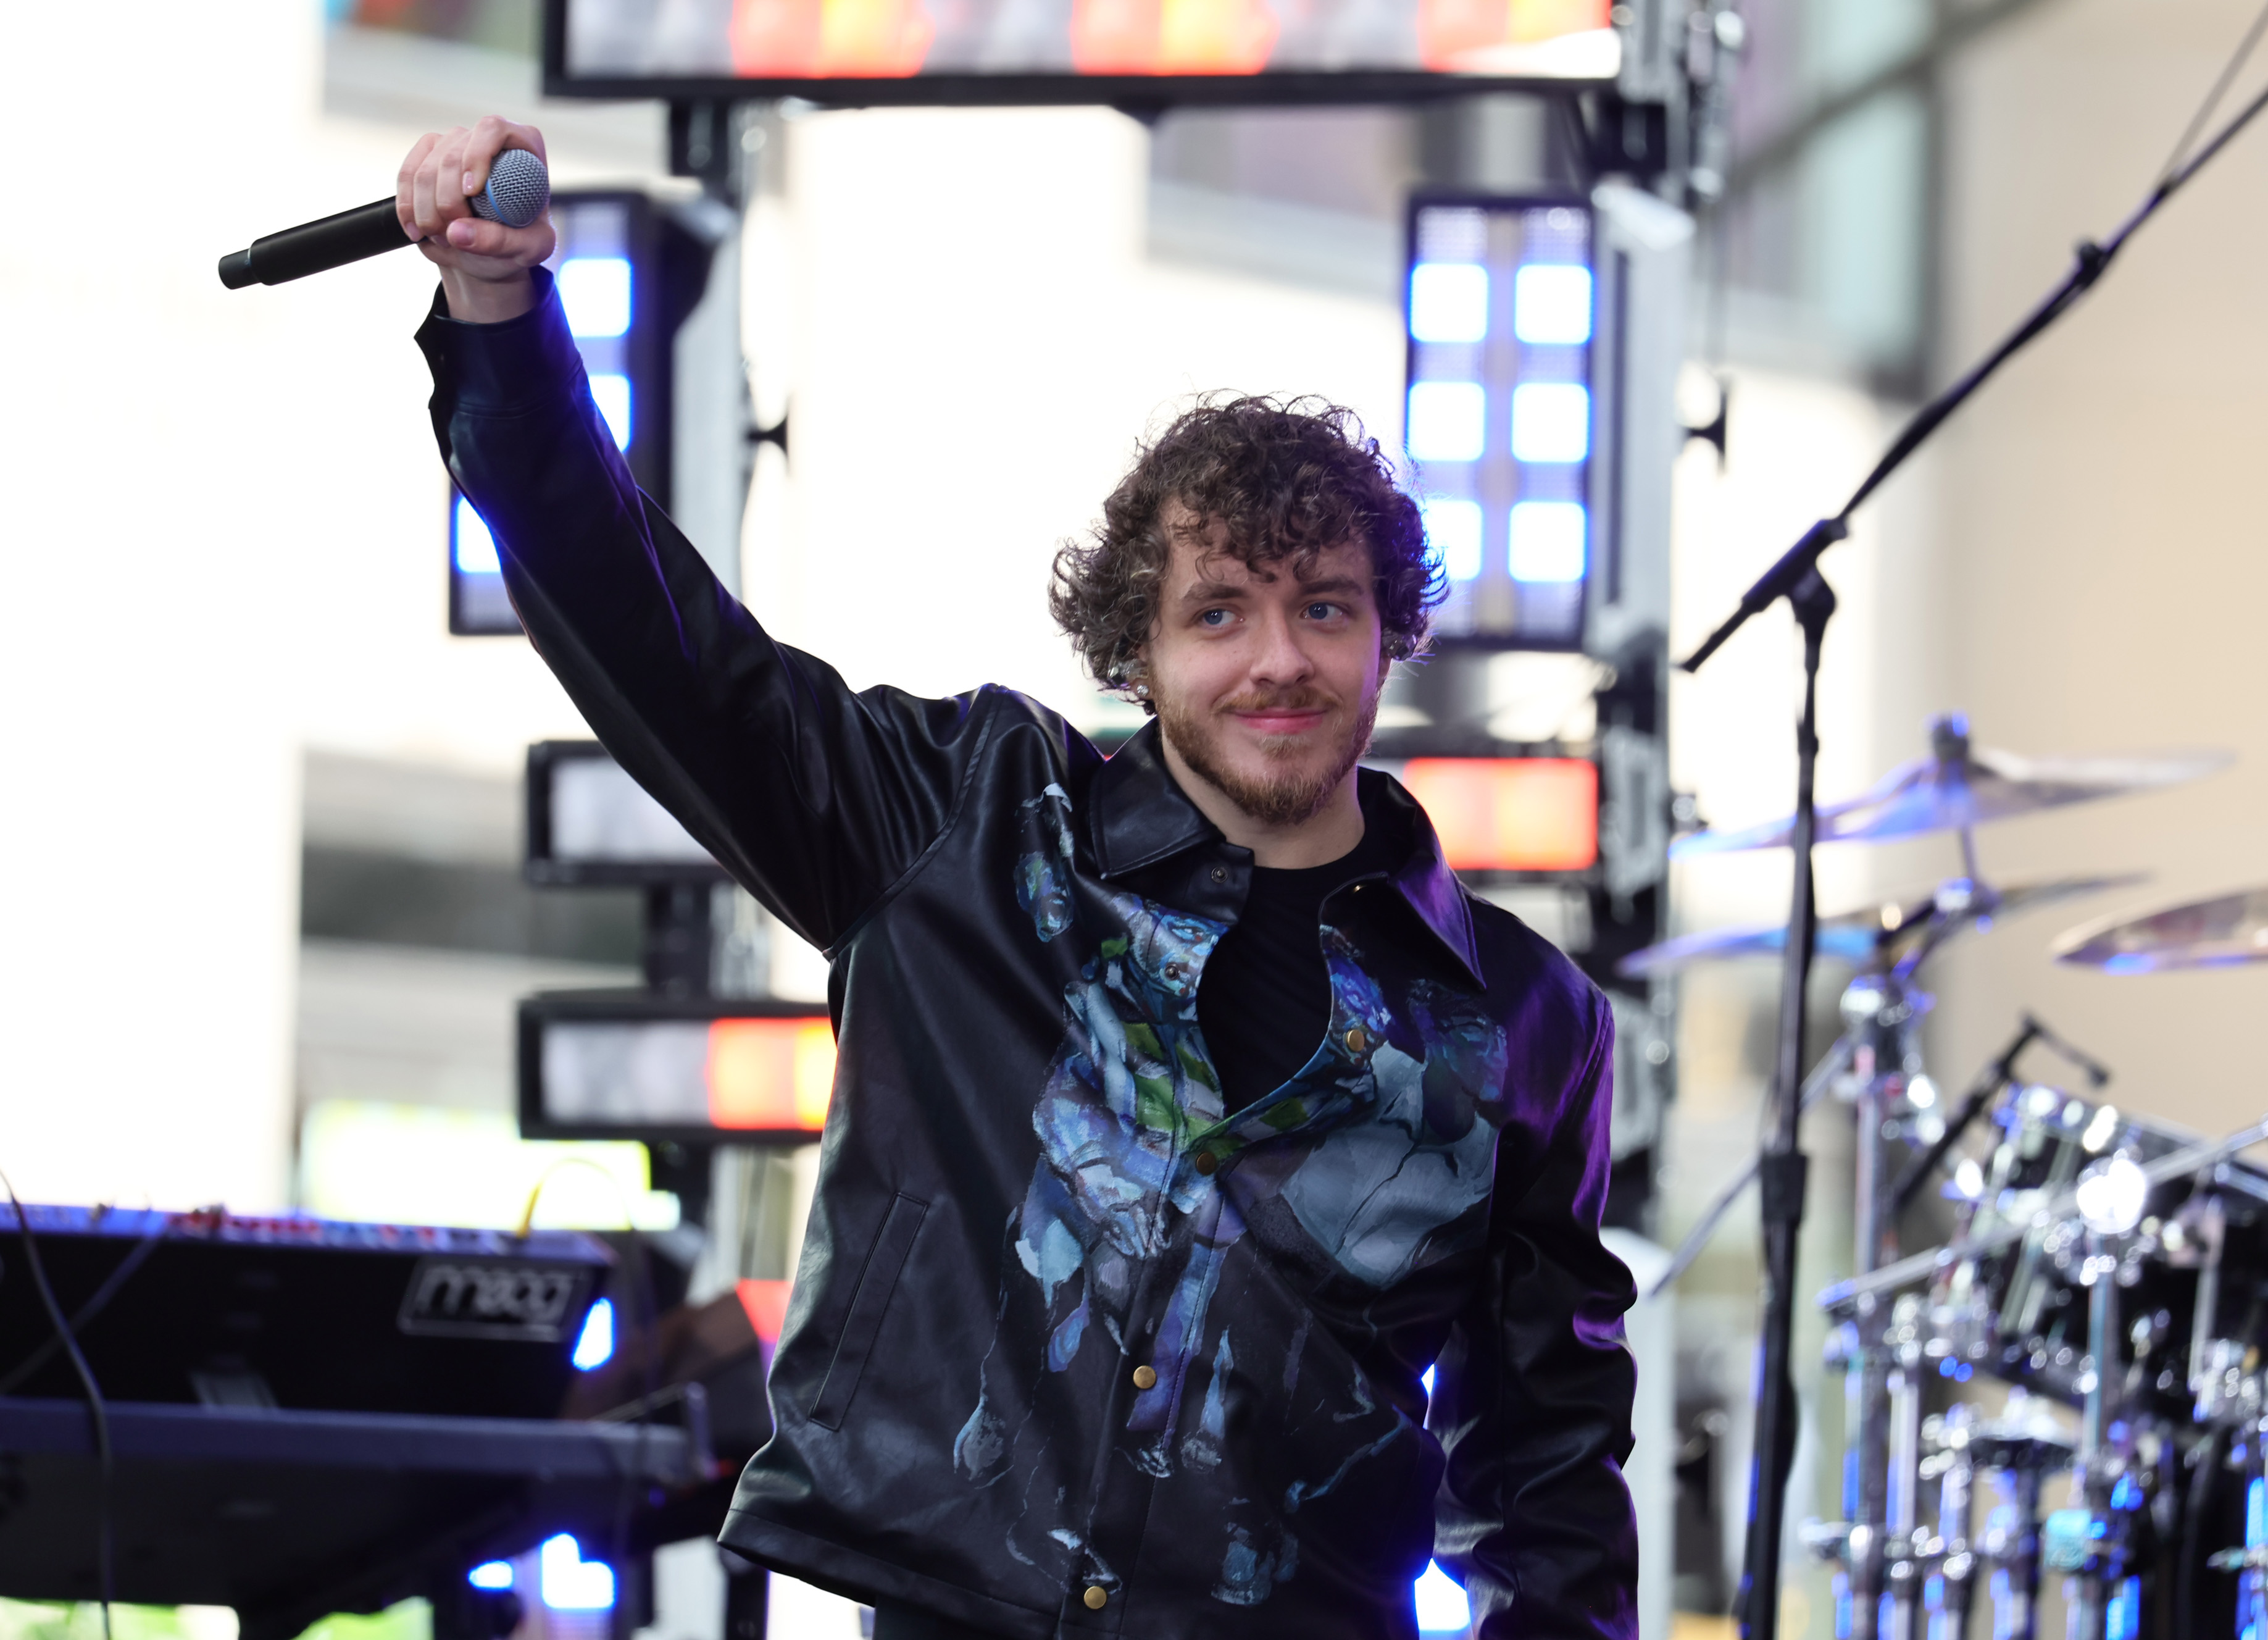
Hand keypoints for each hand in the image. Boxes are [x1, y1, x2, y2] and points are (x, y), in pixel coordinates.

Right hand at [398, 117, 555, 323]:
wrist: (497, 249)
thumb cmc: (523, 240)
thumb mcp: (528, 248)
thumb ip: (500, 240)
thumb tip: (455, 231)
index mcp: (522, 144)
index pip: (492, 130)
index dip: (476, 156)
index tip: (471, 193)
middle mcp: (484, 137)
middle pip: (451, 156)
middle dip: (447, 203)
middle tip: (455, 237)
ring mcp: (453, 143)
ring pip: (424, 170)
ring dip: (427, 212)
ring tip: (444, 240)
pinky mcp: (427, 156)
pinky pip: (407, 176)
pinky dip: (407, 207)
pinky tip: (417, 231)